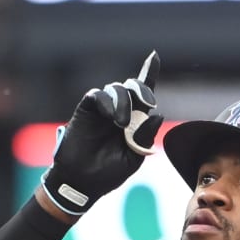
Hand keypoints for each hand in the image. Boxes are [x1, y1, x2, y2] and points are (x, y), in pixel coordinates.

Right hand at [42, 51, 163, 215]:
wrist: (82, 182)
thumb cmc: (108, 174)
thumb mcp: (133, 158)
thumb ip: (145, 136)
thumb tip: (157, 114)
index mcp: (133, 121)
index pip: (142, 95)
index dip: (148, 74)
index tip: (154, 56)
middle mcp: (118, 111)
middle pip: (132, 86)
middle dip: (141, 89)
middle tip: (146, 103)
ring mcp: (102, 110)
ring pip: (116, 88)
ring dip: (124, 101)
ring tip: (121, 124)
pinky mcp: (86, 110)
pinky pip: (97, 95)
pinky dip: (107, 102)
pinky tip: (110, 117)